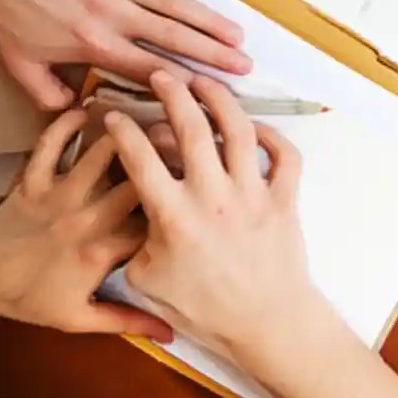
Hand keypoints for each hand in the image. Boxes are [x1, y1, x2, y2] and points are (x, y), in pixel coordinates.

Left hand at [0, 0, 251, 109]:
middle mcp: (113, 14)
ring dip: (208, 19)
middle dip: (212, 54)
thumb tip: (80, 115)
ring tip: (237, 34)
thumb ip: (51, 96)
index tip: (212, 94)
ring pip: (173, 2)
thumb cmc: (6, 15)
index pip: (151, 69)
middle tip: (243, 65)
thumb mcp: (21, 66)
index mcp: (95, 44)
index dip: (185, 83)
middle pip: (173, 38)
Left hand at [0, 109, 171, 340]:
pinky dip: (66, 124)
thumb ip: (128, 321)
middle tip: (188, 143)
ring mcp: (58, 197)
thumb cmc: (29, 298)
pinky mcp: (34, 181)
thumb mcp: (79, 318)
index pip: (155, 226)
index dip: (183, 208)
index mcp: (101, 252)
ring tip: (149, 117)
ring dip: (123, 134)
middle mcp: (85, 219)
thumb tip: (172, 332)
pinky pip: (50, 146)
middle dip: (165, 161)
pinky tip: (86, 109)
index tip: (203, 194)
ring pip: (98, 156)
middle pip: (137, 182)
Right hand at [104, 71, 309, 354]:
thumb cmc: (206, 309)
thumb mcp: (149, 279)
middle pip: (190, 129)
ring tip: (205, 83)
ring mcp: (253, 195)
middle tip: (161, 75)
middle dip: (172, 94)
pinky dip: (274, 136)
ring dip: (220, 101)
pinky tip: (256, 128)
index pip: (140, 157)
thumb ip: (135, 239)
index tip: (112, 114)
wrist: (266, 322)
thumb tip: (128, 210)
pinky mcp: (284, 200)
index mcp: (174, 215)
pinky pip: (285, 156)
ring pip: (239, 131)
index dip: (122, 130)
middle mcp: (214, 196)